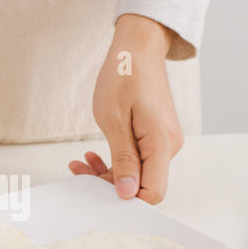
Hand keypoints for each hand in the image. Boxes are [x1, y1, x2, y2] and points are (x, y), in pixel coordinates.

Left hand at [69, 14, 184, 203]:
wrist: (138, 48)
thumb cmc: (124, 75)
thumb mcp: (113, 119)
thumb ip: (122, 159)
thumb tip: (128, 193)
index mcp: (160, 143)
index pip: (152, 192)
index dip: (126, 199)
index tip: (96, 191)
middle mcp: (168, 146)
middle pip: (143, 185)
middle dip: (109, 184)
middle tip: (79, 171)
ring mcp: (164, 142)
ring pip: (138, 173)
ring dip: (108, 173)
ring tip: (80, 163)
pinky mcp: (156, 137)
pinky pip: (138, 160)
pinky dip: (116, 161)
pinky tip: (93, 155)